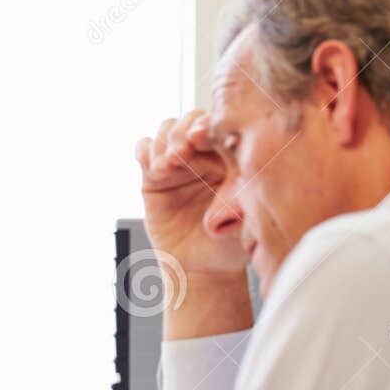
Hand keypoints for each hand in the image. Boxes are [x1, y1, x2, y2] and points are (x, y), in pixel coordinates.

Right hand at [135, 109, 248, 277]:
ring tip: (166, 167)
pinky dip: (145, 150)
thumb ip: (241, 198)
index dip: (206, 128)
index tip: (200, 138)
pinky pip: (144, 149)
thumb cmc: (229, 244)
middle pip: (189, 121)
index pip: (217, 128)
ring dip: (164, 142)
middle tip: (181, 153)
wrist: (203, 268)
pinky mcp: (153, 176)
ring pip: (166, 129)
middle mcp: (203, 154)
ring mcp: (177, 163)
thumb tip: (237, 183)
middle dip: (182, 133)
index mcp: (229, 157)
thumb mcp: (244, 220)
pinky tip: (153, 168)